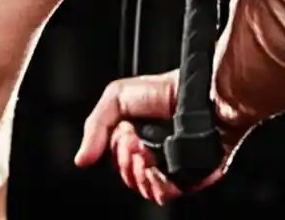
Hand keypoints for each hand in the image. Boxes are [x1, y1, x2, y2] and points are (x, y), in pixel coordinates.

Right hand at [74, 70, 240, 205]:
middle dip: (127, 161)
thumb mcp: (116, 97)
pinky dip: (157, 187)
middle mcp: (153, 154)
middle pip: (127, 176)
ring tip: (147, 154)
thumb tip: (80, 160)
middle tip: (136, 141)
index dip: (116, 151)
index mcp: (134, 137)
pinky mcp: (191, 178)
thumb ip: (95, 127)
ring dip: (140, 175)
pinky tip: (157, 170)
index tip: (125, 134)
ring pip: (145, 189)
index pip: (116, 160)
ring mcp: (172, 167)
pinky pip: (168, 194)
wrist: (204, 96)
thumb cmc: (165, 89)